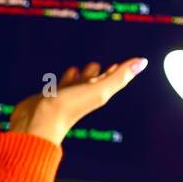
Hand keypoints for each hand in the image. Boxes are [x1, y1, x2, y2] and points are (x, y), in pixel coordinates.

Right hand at [8, 59, 146, 146]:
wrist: (39, 121)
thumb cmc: (69, 107)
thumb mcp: (99, 89)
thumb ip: (119, 76)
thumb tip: (142, 62)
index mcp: (99, 93)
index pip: (113, 79)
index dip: (120, 70)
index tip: (127, 61)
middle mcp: (85, 94)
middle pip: (95, 79)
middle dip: (97, 71)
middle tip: (100, 65)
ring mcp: (69, 95)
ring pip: (79, 80)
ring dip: (81, 73)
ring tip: (82, 68)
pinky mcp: (54, 95)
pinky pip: (63, 83)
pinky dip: (66, 77)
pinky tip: (66, 74)